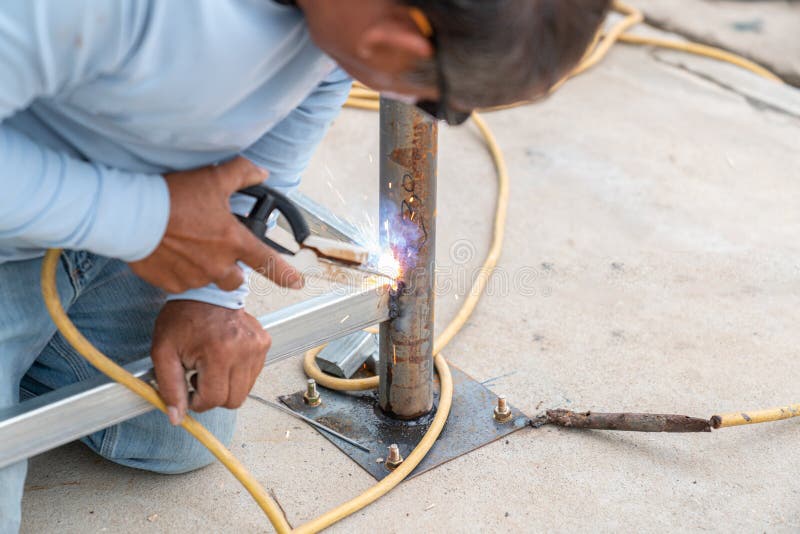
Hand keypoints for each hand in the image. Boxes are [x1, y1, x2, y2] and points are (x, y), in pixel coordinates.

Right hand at [129, 157, 303, 293]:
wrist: (130, 215)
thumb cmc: (173, 196)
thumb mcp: (213, 178)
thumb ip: (242, 174)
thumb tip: (262, 173)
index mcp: (232, 241)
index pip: (267, 262)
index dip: (285, 274)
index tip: (297, 283)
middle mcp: (216, 265)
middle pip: (236, 280)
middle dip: (232, 269)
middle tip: (218, 251)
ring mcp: (193, 277)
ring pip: (207, 280)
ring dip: (205, 268)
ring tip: (188, 246)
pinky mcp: (169, 284)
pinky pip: (182, 282)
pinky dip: (180, 270)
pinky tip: (170, 252)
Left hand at [151, 300, 269, 423]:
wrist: (205, 293)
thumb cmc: (183, 318)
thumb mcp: (164, 353)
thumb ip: (170, 387)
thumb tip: (177, 417)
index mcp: (218, 352)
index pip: (214, 399)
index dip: (198, 401)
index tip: (190, 388)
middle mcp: (243, 350)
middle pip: (233, 400)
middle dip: (214, 395)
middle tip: (200, 376)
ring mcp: (257, 346)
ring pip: (245, 390)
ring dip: (227, 385)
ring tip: (212, 365)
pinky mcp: (264, 343)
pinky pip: (253, 374)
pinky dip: (238, 373)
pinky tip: (225, 358)